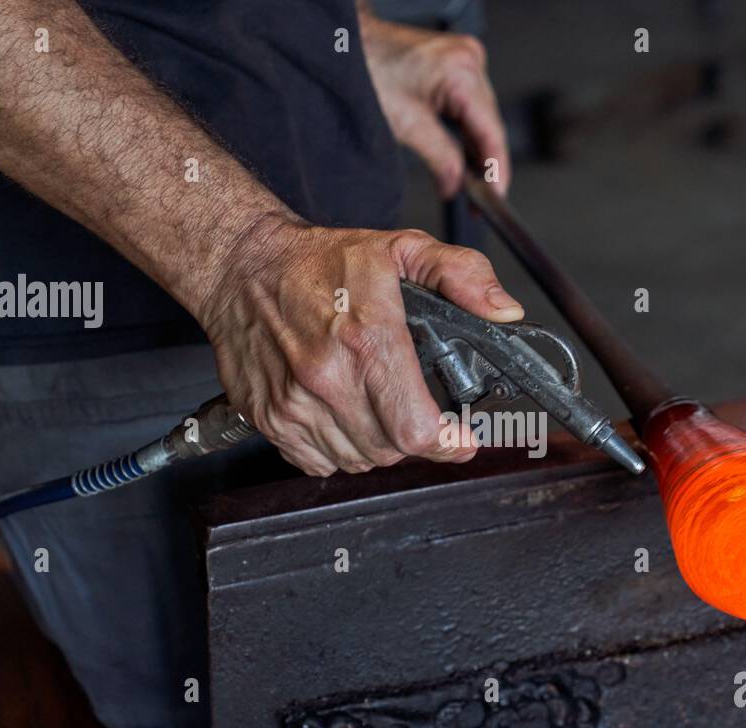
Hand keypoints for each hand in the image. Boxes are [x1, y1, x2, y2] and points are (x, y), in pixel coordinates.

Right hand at [198, 216, 523, 476]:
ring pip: (358, 460)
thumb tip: (504, 312)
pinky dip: (337, 449)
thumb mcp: (403, 248)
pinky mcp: (269, 418)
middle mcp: (327, 378)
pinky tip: (340, 413)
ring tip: (373, 405)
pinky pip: (318, 461)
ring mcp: (294, 403)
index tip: (460, 439)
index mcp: (368, 340)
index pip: (417, 429)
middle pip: (392, 449)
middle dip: (413, 437)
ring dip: (375, 444)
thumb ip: (462, 276)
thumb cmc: (318, 262)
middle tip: (412, 408)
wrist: (241, 266)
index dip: (448, 443)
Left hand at [359, 12, 508, 198]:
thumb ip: (440, 158)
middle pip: (489, 126)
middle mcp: (470, 61)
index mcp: (462, 72)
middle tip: (477, 201)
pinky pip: (470, 107)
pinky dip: (465, 133)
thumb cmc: (367, 69)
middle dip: (484, 166)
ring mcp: (465, 60)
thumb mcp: (405, 124)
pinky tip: (462, 156)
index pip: (492, 132)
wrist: (347, 47)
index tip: (495, 198)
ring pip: (481, 119)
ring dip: (475, 151)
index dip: (497, 171)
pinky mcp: (456, 66)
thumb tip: (456, 185)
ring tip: (468, 184)